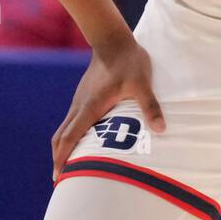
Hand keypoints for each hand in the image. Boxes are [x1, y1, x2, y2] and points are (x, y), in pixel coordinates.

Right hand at [51, 36, 164, 180]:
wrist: (113, 40)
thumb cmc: (129, 62)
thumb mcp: (142, 84)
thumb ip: (150, 106)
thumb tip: (161, 129)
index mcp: (90, 107)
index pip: (70, 137)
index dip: (63, 158)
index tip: (59, 176)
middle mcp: (80, 106)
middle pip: (61, 137)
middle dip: (59, 159)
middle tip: (60, 180)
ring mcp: (79, 101)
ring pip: (64, 129)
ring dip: (63, 148)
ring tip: (68, 167)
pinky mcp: (83, 97)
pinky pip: (71, 121)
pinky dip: (69, 136)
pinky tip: (79, 144)